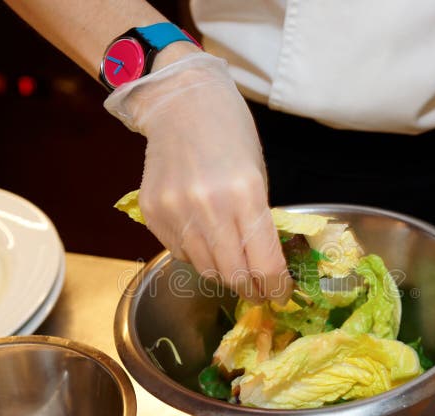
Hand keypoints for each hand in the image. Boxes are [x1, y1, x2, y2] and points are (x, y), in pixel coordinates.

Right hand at [104, 52, 291, 301]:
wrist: (180, 103)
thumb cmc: (229, 133)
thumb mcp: (258, 175)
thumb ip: (260, 221)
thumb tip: (266, 265)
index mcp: (245, 195)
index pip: (264, 264)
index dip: (276, 287)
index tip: (281, 293)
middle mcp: (209, 208)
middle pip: (233, 276)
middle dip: (251, 289)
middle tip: (260, 290)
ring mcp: (176, 213)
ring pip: (205, 270)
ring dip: (224, 273)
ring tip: (233, 262)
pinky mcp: (153, 215)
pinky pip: (180, 253)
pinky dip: (197, 255)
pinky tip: (204, 238)